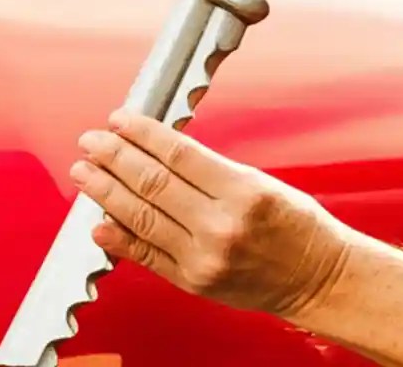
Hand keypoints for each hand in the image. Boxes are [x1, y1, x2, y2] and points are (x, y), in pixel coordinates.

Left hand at [70, 111, 352, 319]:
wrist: (318, 279)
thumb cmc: (296, 227)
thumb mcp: (260, 183)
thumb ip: (209, 172)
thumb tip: (158, 153)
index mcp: (242, 192)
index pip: (178, 154)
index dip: (142, 134)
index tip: (119, 119)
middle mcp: (220, 226)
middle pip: (153, 183)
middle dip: (114, 158)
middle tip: (90, 142)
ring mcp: (203, 258)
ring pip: (142, 218)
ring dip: (106, 192)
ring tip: (84, 172)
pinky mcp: (193, 283)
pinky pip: (147, 256)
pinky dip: (119, 238)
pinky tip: (97, 221)